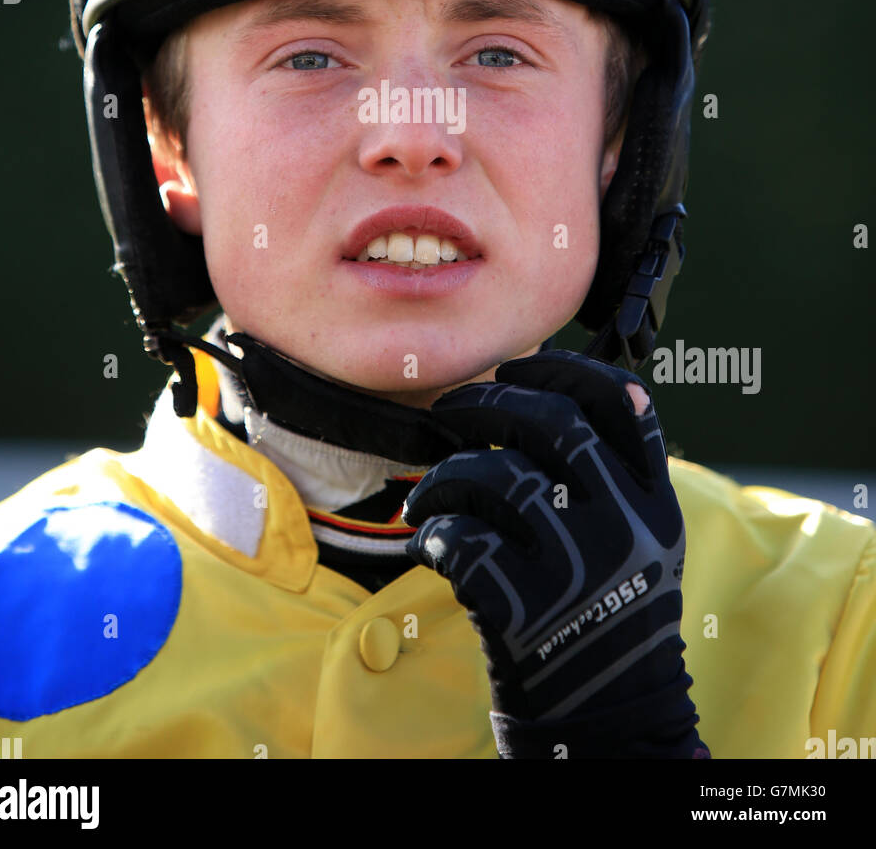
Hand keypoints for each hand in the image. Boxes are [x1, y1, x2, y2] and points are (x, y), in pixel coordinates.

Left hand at [402, 350, 706, 756]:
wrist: (609, 717)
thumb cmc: (608, 611)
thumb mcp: (640, 538)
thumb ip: (612, 470)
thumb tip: (546, 387)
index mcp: (654, 501)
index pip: (621, 401)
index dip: (563, 369)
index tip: (518, 367)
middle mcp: (624, 527)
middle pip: (550, 423)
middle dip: (486, 403)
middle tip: (451, 410)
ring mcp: (577, 570)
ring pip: (496, 476)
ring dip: (446, 475)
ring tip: (430, 495)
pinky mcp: (526, 612)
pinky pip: (460, 539)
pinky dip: (433, 532)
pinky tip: (433, 542)